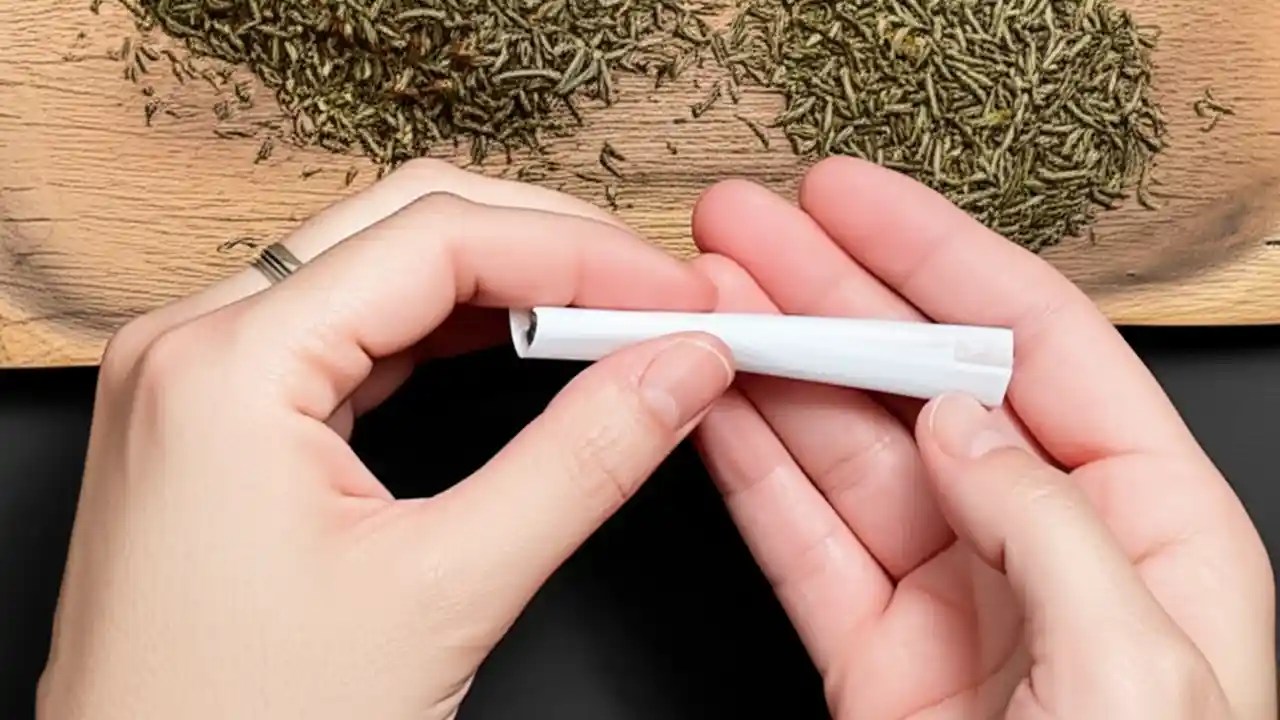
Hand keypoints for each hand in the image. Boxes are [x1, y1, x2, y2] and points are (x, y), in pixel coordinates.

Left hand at [37, 160, 733, 718]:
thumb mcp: (445, 592)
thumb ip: (582, 461)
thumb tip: (676, 370)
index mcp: (225, 366)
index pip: (436, 239)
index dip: (577, 251)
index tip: (668, 289)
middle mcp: (195, 350)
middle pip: (405, 230)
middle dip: (545, 250)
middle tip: (649, 295)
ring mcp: (199, 384)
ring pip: (378, 274)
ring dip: (502, 289)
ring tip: (604, 321)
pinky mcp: (220, 424)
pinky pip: (349, 337)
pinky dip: (446, 337)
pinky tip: (518, 352)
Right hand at [691, 158, 1275, 718]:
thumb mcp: (1137, 670)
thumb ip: (1044, 520)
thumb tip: (956, 419)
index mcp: (1150, 526)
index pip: (1034, 344)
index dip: (936, 254)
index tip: (848, 196)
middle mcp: (1043, 544)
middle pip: (919, 382)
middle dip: (826, 292)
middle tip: (738, 229)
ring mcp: (949, 598)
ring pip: (842, 452)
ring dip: (769, 368)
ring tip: (698, 299)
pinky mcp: (873, 656)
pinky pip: (801, 542)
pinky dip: (748, 470)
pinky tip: (706, 407)